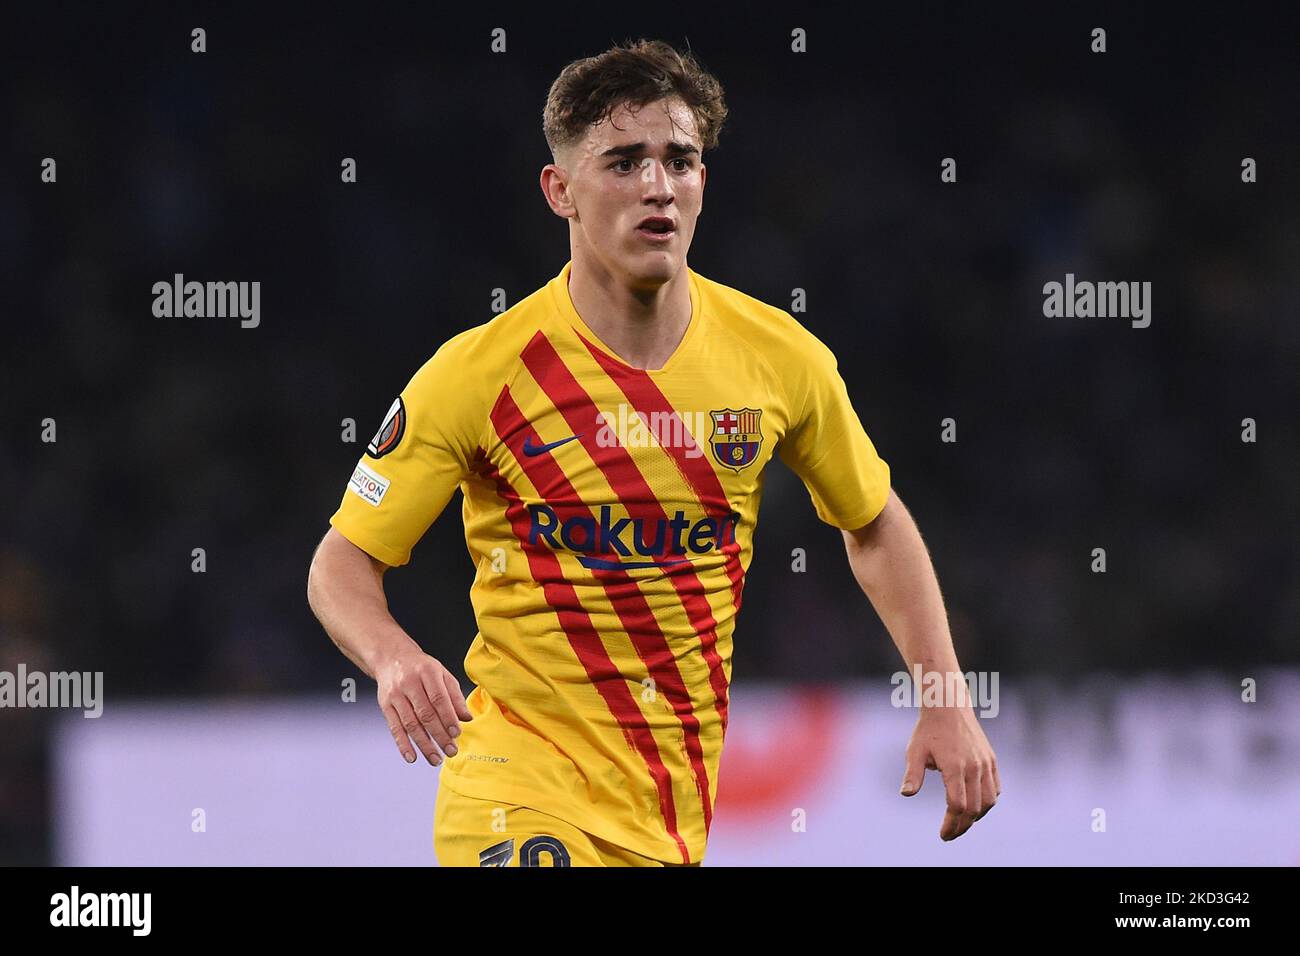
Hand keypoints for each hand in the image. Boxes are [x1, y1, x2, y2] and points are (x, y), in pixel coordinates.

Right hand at [376, 648, 473, 765]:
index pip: (439, 698)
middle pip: (425, 714)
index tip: (456, 734)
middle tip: (451, 751)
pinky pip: (394, 728)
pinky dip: (403, 745)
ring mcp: (396, 695)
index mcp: (427, 672)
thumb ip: (455, 696)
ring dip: (423, 744)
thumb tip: (467, 718)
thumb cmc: (421, 668)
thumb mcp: (442, 674)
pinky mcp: (385, 705)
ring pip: (410, 724)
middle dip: (439, 736)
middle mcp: (409, 683)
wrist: (392, 658)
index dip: (448, 718)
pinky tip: (412, 757)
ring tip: (435, 758)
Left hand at [899, 705, 999, 840]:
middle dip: (962, 826)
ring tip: (962, 824)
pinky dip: (988, 802)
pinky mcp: (991, 760)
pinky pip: (995, 788)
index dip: (951, 824)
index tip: (943, 835)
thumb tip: (906, 794)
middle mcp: (974, 767)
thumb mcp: (915, 751)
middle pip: (974, 808)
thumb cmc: (928, 730)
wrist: (948, 706)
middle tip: (950, 835)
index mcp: (955, 766)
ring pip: (989, 801)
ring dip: (977, 817)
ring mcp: (985, 763)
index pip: (957, 805)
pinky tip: (976, 807)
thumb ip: (912, 774)